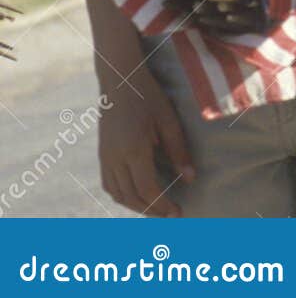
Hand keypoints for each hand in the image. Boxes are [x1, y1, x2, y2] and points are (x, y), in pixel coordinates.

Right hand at [100, 67, 192, 217]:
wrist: (120, 81)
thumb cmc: (149, 97)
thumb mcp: (169, 121)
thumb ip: (179, 151)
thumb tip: (190, 179)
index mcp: (133, 150)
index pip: (147, 189)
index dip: (162, 204)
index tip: (178, 212)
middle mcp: (115, 158)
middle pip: (130, 196)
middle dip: (151, 210)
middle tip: (171, 216)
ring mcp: (105, 157)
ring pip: (117, 194)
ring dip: (136, 206)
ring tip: (157, 210)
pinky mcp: (102, 154)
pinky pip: (109, 184)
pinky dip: (123, 196)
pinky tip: (138, 196)